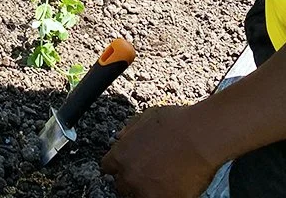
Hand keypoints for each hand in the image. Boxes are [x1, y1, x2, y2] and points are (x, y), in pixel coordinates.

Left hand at [102, 106, 220, 197]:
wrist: (200, 136)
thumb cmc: (176, 123)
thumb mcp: (144, 118)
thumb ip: (129, 131)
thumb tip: (120, 138)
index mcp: (120, 155)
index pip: (107, 168)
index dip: (118, 166)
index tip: (126, 167)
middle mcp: (130, 176)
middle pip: (122, 186)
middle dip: (132, 178)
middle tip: (147, 173)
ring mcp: (147, 191)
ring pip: (139, 196)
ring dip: (147, 189)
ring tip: (161, 179)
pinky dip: (166, 194)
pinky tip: (173, 185)